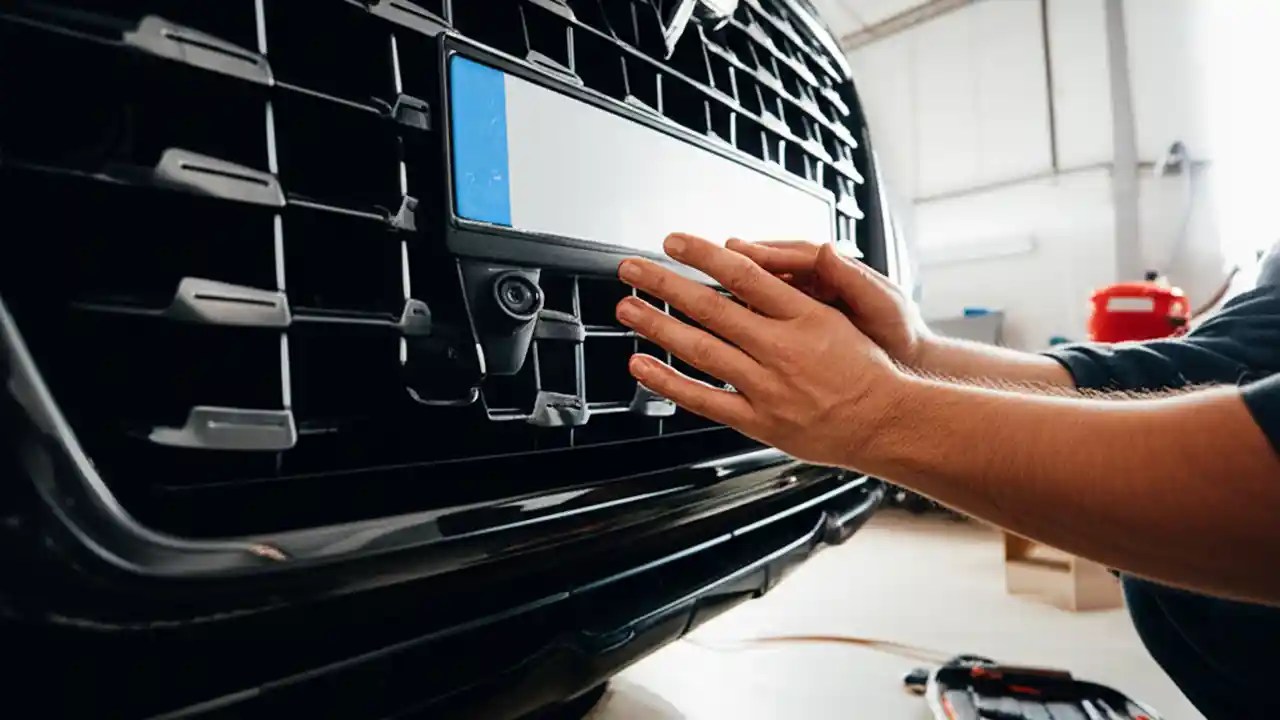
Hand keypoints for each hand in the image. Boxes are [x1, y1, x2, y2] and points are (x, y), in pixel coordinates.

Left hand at [615, 234, 906, 468]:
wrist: (886, 422)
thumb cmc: (865, 370)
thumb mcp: (844, 314)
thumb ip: (806, 286)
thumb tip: (792, 254)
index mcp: (803, 315)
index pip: (743, 274)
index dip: (703, 254)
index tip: (674, 241)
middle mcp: (781, 347)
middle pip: (710, 308)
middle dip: (664, 284)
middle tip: (632, 269)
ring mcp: (766, 385)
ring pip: (700, 350)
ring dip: (657, 326)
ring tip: (627, 309)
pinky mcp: (758, 419)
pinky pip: (703, 399)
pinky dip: (667, 382)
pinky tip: (642, 365)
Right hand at [726, 239, 934, 367]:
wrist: (906, 360)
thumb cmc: (898, 330)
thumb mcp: (881, 302)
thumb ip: (853, 277)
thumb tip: (827, 250)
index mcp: (837, 269)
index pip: (793, 255)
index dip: (763, 252)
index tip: (738, 250)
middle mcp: (819, 279)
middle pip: (772, 265)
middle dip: (743, 261)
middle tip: (712, 260)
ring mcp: (808, 300)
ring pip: (767, 288)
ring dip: (742, 286)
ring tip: (715, 288)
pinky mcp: (802, 322)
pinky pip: (771, 311)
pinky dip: (752, 312)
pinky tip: (735, 319)